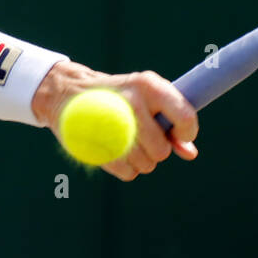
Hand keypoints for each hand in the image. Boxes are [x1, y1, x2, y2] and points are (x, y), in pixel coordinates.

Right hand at [31, 61, 199, 181]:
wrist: (68, 93)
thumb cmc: (119, 96)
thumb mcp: (147, 98)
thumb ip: (172, 122)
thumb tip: (189, 152)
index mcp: (149, 85)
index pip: (184, 117)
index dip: (186, 133)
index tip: (178, 135)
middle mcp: (133, 101)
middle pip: (162, 149)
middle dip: (156, 149)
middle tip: (142, 135)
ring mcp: (113, 124)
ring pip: (147, 164)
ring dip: (140, 160)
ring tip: (126, 140)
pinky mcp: (98, 145)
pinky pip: (128, 172)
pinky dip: (125, 167)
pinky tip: (115, 150)